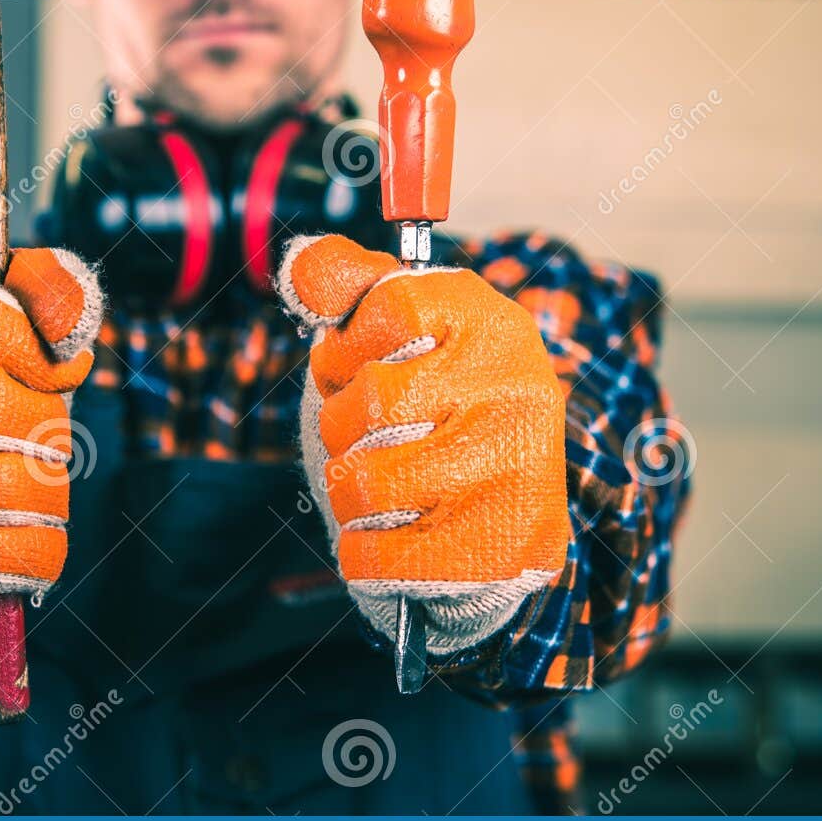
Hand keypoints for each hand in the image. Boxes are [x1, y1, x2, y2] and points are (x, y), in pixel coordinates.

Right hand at [0, 248, 102, 634]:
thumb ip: (37, 290)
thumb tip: (75, 311)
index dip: (40, 352)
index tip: (59, 373)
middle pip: (3, 409)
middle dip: (48, 427)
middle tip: (41, 438)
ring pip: (10, 486)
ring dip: (48, 492)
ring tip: (36, 487)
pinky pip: (4, 554)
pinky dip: (39, 548)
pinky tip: (30, 537)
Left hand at [276, 234, 568, 654]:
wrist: (506, 525)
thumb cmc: (437, 415)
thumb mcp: (401, 336)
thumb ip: (350, 285)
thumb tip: (304, 268)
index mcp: (496, 325)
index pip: (391, 305)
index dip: (348, 343)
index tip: (362, 366)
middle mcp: (518, 391)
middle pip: (368, 398)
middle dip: (344, 425)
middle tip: (378, 437)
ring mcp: (515, 474)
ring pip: (361, 481)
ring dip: (351, 492)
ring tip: (389, 487)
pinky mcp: (497, 550)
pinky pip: (370, 552)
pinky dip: (365, 551)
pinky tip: (401, 536)